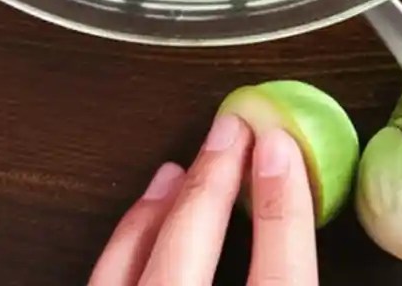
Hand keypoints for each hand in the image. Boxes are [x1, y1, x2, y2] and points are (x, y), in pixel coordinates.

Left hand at [89, 115, 318, 285]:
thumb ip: (293, 279)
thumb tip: (299, 237)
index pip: (280, 276)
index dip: (284, 207)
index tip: (280, 148)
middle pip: (189, 248)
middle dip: (211, 181)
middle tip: (231, 130)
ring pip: (128, 266)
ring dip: (154, 212)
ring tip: (177, 170)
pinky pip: (102, 284)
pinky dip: (122, 248)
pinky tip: (135, 231)